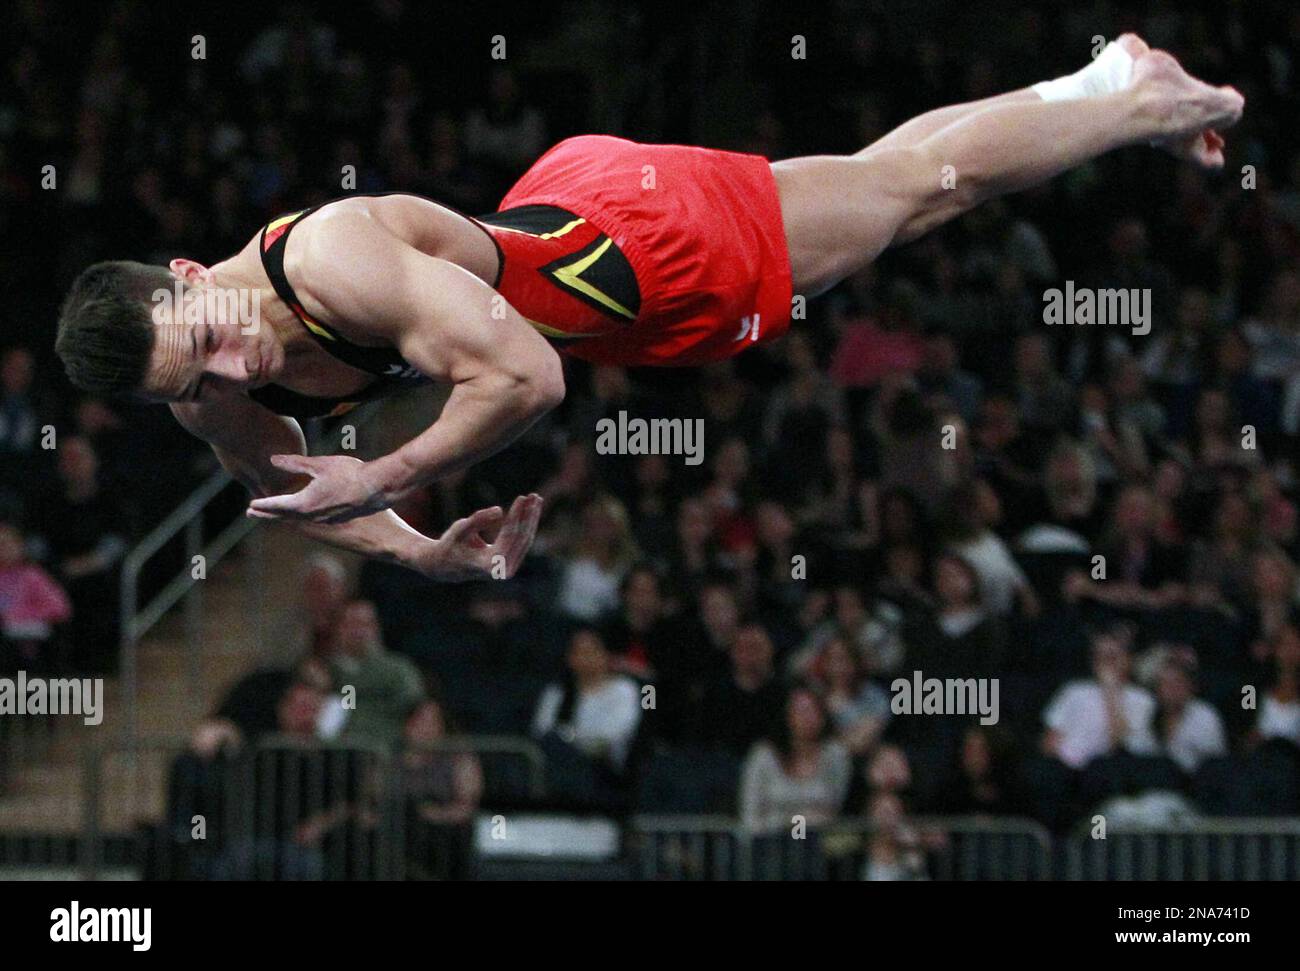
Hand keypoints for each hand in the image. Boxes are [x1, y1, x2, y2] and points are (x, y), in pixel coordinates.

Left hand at [247, 454, 390, 524]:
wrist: (377, 489)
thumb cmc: (350, 474)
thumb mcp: (320, 464)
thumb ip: (295, 463)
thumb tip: (273, 460)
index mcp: (304, 503)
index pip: (277, 505)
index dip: (262, 504)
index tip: (250, 506)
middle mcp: (312, 516)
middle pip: (284, 516)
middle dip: (267, 514)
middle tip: (251, 514)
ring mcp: (325, 520)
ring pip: (298, 520)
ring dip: (283, 516)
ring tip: (274, 514)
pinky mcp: (336, 520)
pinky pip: (311, 521)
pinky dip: (300, 517)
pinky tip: (303, 513)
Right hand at [411, 494, 542, 581]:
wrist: (446, 566)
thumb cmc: (451, 546)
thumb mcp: (460, 530)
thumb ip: (478, 520)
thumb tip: (499, 510)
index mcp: (488, 565)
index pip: (509, 536)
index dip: (516, 515)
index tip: (521, 497)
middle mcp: (502, 570)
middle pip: (521, 538)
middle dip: (529, 515)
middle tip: (534, 496)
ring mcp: (509, 569)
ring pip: (526, 539)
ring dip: (531, 518)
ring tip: (535, 498)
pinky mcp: (512, 563)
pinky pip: (523, 541)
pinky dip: (527, 524)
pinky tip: (531, 508)